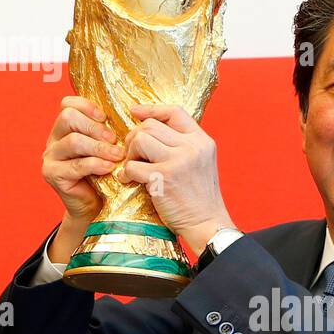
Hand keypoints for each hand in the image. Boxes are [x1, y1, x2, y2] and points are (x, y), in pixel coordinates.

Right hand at [41, 96, 125, 261]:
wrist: (95, 207)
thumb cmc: (104, 174)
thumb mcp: (106, 147)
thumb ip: (108, 131)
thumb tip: (134, 111)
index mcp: (64, 128)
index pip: (67, 104)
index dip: (88, 106)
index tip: (106, 118)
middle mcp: (53, 140)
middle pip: (68, 118)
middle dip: (95, 127)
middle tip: (114, 139)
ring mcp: (50, 157)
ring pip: (73, 141)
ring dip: (99, 147)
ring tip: (118, 155)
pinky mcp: (52, 175)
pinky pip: (75, 165)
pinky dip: (95, 164)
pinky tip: (109, 168)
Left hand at [117, 103, 234, 254]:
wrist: (207, 224)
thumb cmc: (199, 197)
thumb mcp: (200, 162)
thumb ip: (183, 145)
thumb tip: (150, 128)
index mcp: (202, 141)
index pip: (174, 112)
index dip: (152, 109)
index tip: (135, 112)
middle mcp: (192, 147)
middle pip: (151, 125)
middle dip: (135, 137)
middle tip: (132, 154)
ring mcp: (178, 162)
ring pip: (140, 139)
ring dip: (130, 153)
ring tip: (132, 166)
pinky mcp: (163, 179)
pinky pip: (132, 166)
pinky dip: (126, 173)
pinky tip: (128, 180)